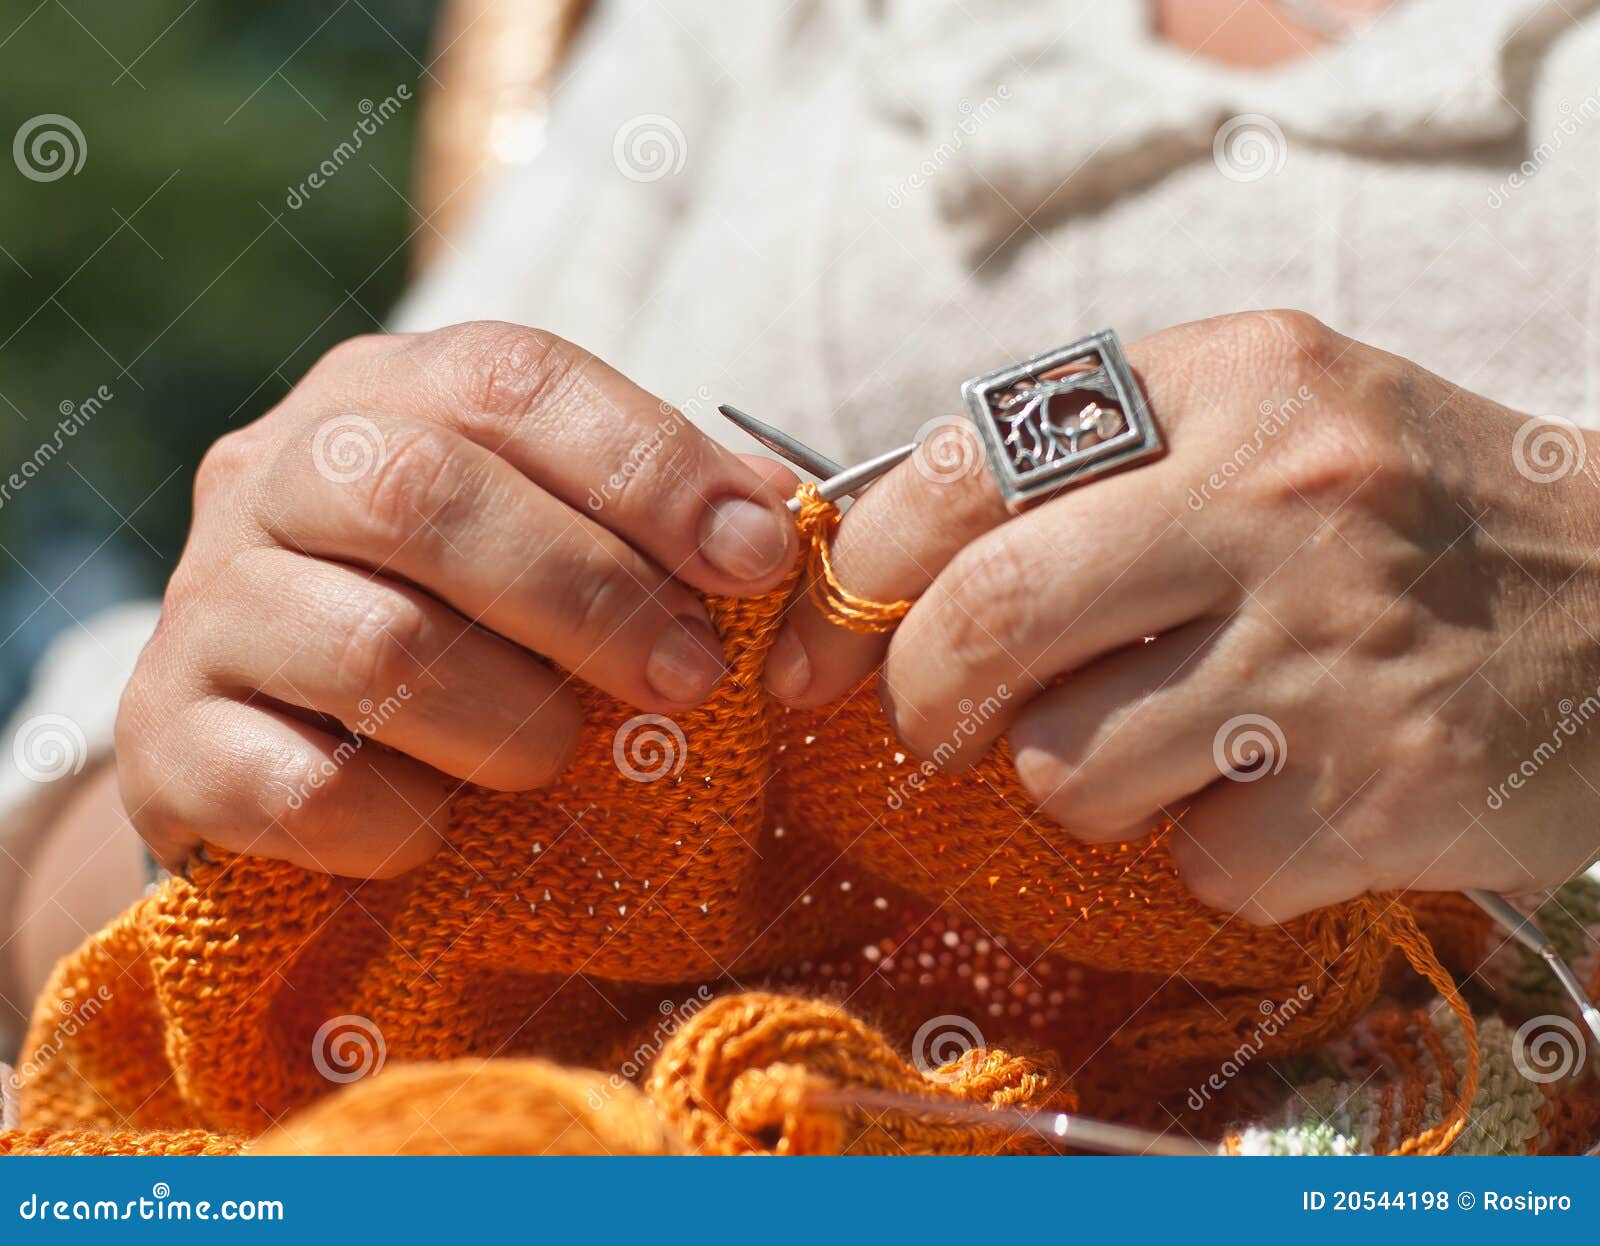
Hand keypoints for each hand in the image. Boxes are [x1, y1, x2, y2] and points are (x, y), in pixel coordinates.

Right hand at [118, 322, 798, 876]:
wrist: (280, 748)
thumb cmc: (460, 632)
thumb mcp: (550, 545)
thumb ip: (649, 525)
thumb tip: (781, 523)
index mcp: (384, 395)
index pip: (513, 381)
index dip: (650, 468)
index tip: (757, 558)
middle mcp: (272, 472)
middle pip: (424, 496)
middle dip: (589, 596)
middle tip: (687, 678)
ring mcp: (203, 605)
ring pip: (373, 647)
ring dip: (509, 721)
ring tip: (553, 758)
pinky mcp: (162, 741)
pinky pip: (299, 789)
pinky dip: (400, 824)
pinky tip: (438, 832)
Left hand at [767, 310, 1599, 921]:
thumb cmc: (1413, 516)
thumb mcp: (1270, 421)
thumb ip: (1095, 466)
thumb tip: (889, 558)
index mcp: (1228, 384)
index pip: (963, 466)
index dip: (859, 567)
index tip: (826, 633)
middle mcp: (1274, 499)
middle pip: (986, 621)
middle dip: (922, 696)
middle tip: (937, 721)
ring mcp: (1331, 649)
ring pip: (1069, 769)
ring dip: (1087, 781)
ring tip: (1180, 743)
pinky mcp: (1382, 788)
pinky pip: (1198, 862)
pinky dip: (1215, 852)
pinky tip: (1289, 795)